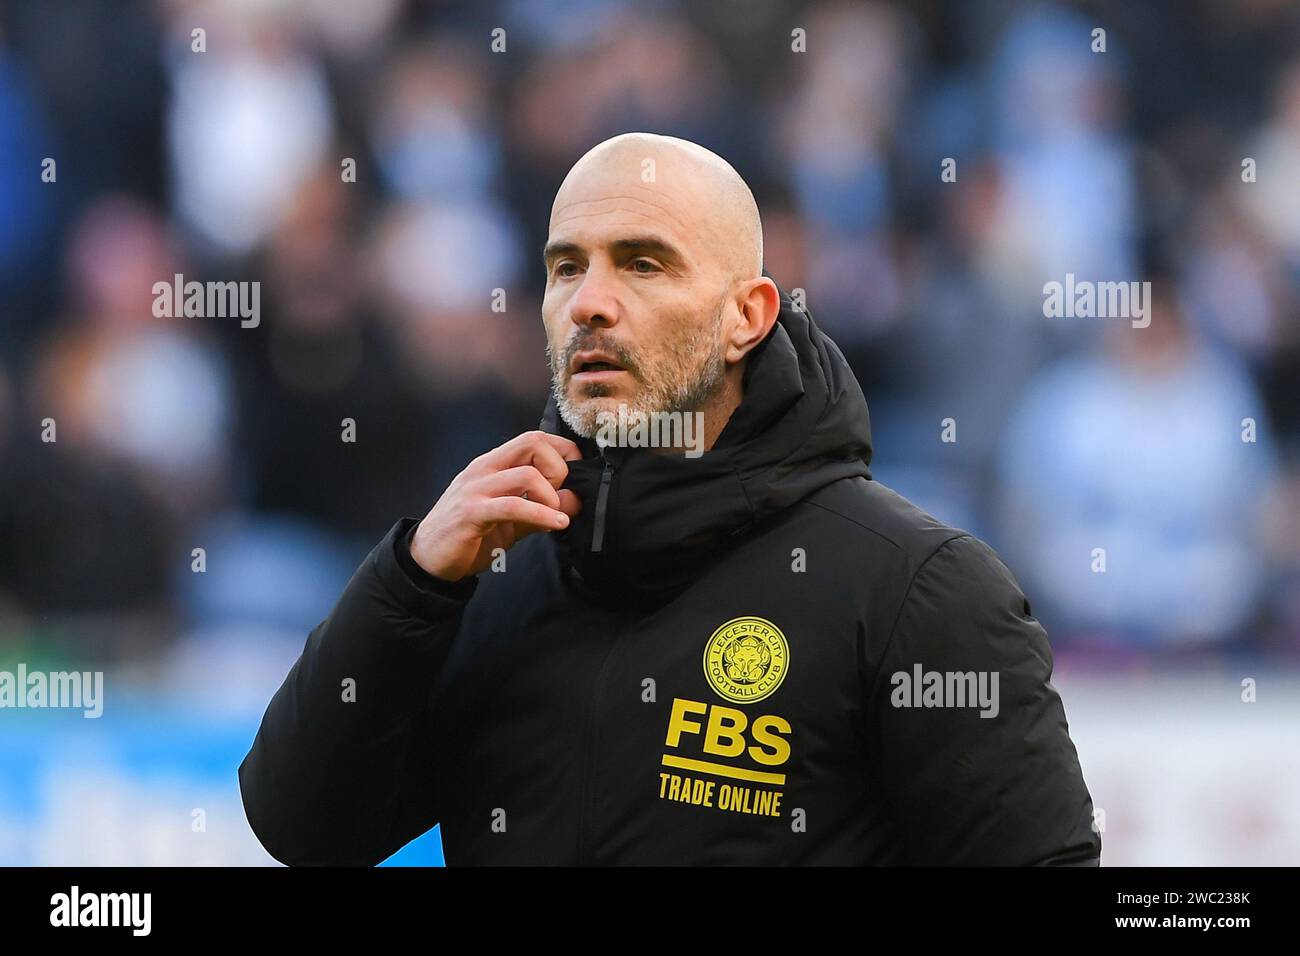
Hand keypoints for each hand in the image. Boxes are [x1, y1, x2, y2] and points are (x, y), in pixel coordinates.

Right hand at [409, 431, 582, 581]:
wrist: (429, 560)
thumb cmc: (471, 536)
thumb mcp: (513, 520)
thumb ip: (542, 508)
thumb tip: (576, 498)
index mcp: (493, 464)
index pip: (534, 438)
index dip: (563, 453)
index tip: (574, 478)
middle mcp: (484, 469)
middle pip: (533, 443)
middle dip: (560, 468)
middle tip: (563, 496)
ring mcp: (476, 488)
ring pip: (527, 474)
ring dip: (552, 496)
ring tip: (557, 517)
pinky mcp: (471, 512)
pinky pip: (514, 506)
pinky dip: (542, 514)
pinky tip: (556, 524)